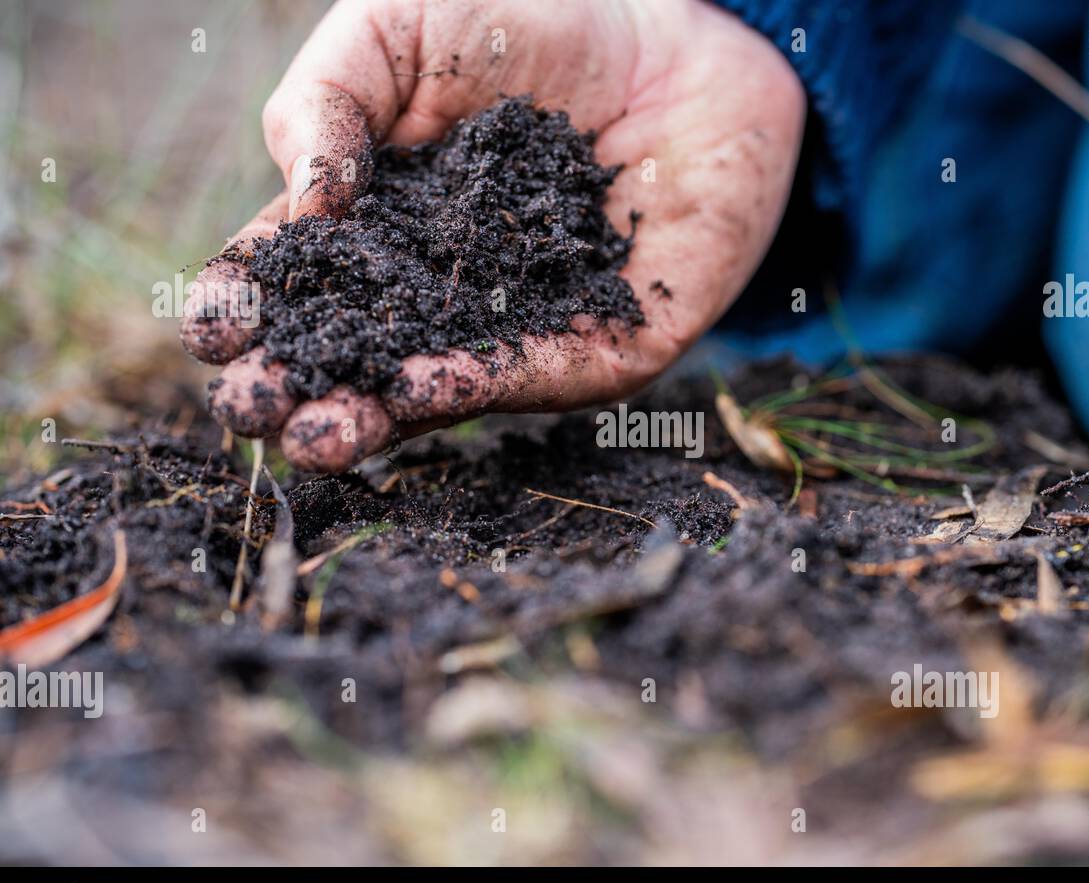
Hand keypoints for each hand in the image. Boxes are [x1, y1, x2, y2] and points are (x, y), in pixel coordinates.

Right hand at [182, 0, 804, 471]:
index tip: (213, 325)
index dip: (249, 304)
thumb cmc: (528, 20)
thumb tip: (308, 206)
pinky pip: (533, 371)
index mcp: (375, 223)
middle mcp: (437, 290)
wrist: (677, 36)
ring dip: (371, 416)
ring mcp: (515, 324)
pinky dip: (476, 382)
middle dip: (294, 386)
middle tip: (246, 409)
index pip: (296, 279)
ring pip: (432, 386)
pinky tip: (420, 389)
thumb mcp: (396, 34)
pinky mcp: (598, 344)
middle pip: (354, 354)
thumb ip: (329, 103)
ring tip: (314, 436)